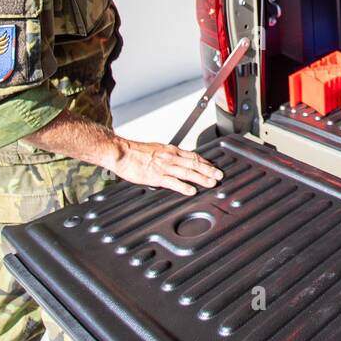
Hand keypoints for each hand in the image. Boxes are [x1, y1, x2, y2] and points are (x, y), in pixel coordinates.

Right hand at [107, 138, 223, 195]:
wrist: (121, 152)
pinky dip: (184, 186)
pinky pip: (173, 182)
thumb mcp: (156, 150)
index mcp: (171, 150)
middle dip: (209, 170)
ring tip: (211, 183)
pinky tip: (192, 190)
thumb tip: (178, 160)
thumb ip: (168, 156)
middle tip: (219, 175)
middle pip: (194, 163)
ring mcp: (164, 167)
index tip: (213, 166)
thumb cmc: (135, 152)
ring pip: (187, 172)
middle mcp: (170, 157)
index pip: (193, 155)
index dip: (205, 162)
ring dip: (201, 178)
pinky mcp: (156, 176)